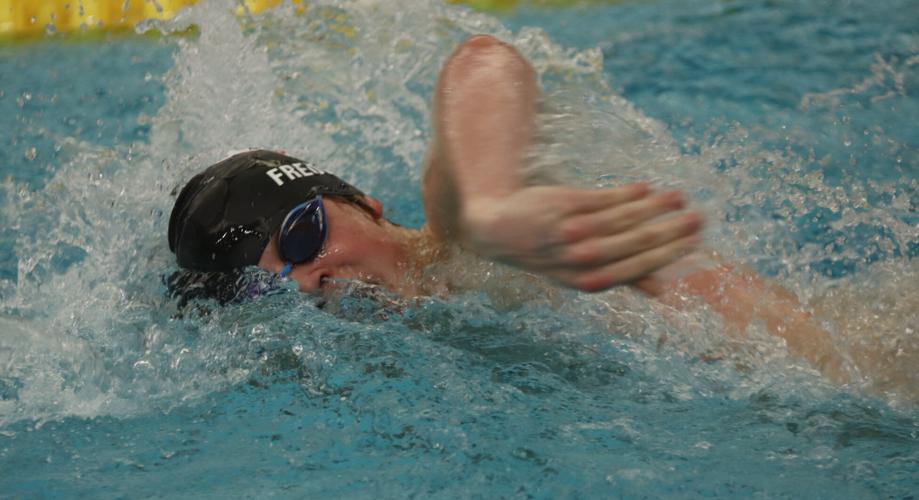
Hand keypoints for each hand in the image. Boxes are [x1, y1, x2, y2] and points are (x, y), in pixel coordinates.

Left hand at [460, 183, 702, 291]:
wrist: (497, 229)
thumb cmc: (547, 252)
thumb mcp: (580, 272)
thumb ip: (620, 278)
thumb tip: (661, 291)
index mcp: (587, 281)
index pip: (637, 268)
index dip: (669, 254)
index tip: (694, 241)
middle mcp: (578, 258)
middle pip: (633, 242)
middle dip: (669, 230)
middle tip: (697, 217)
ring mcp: (568, 231)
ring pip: (620, 219)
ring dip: (653, 207)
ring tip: (678, 197)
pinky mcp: (561, 205)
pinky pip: (602, 199)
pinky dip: (626, 194)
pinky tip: (646, 188)